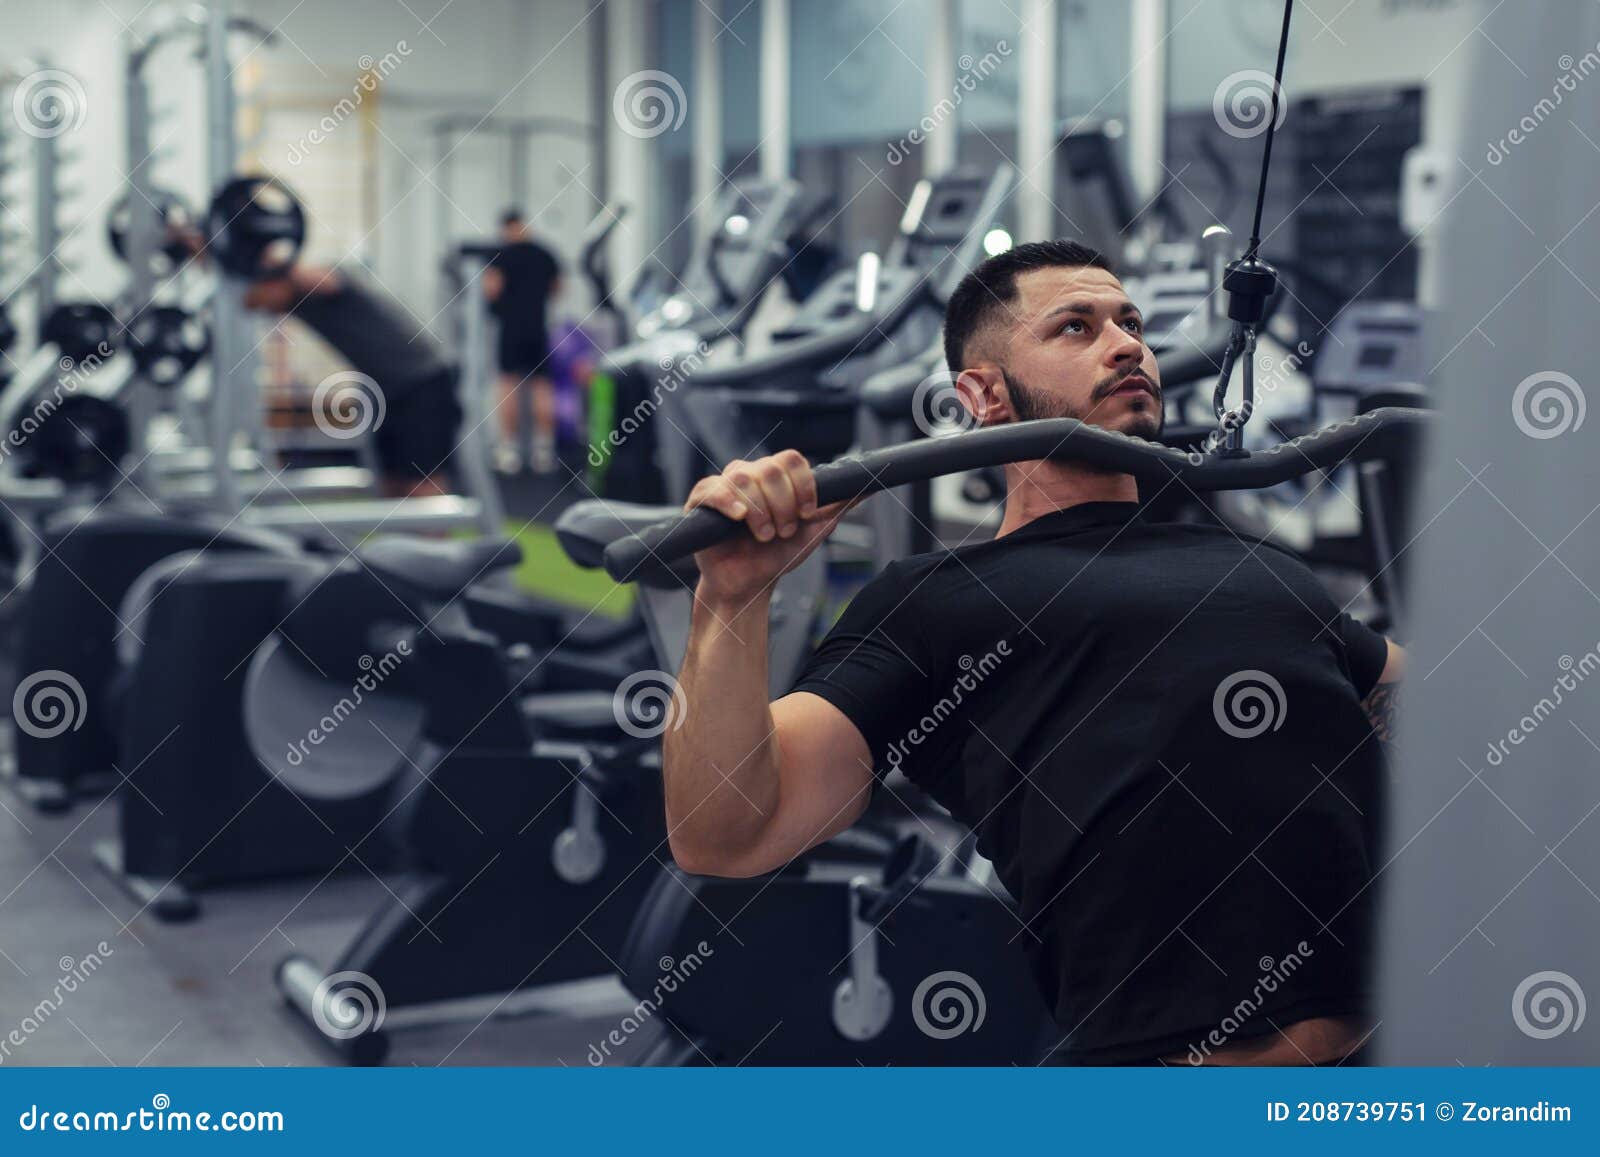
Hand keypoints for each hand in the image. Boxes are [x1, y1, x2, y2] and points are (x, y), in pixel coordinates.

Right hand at [686, 450, 849, 605]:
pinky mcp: (701, 502)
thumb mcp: (815, 530)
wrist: (749, 584)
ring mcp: (725, 486)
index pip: (792, 460)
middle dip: (783, 505)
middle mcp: (751, 475)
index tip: (806, 513)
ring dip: (761, 512)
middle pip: (771, 468)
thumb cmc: (777, 556)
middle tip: (782, 531)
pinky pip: (713, 488)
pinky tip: (739, 518)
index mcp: (776, 477)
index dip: (803, 486)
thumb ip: (838, 506)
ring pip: (745, 478)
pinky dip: (729, 502)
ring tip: (762, 535)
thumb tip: (867, 486)